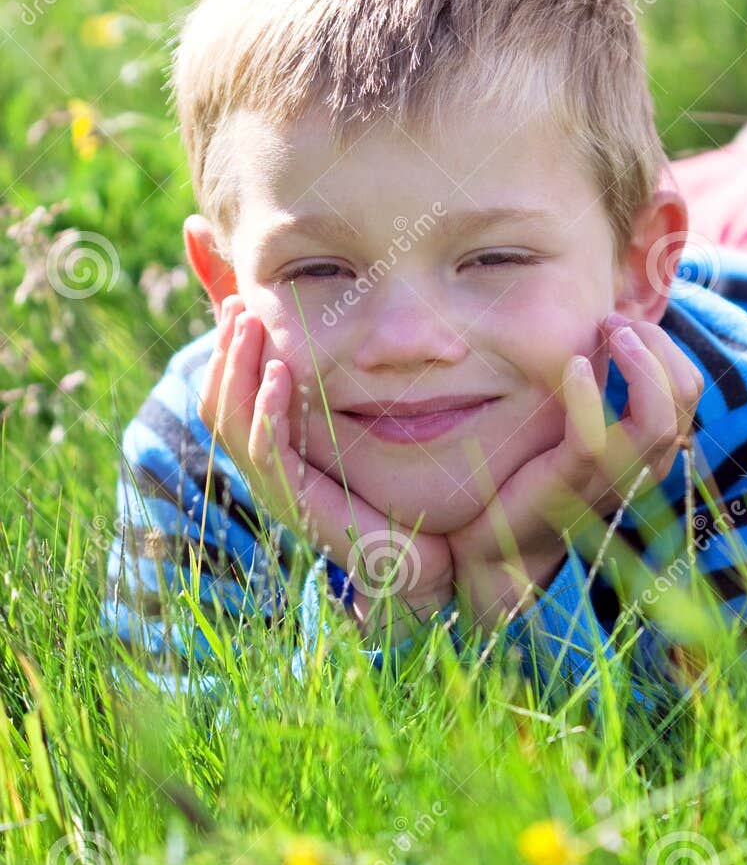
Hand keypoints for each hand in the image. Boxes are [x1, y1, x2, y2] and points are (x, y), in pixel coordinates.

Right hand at [197, 296, 454, 624]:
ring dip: (238, 368)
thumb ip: (341, 399)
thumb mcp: (360, 435)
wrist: (412, 561)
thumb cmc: (392, 501)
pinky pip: (267, 450)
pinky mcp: (296, 503)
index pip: (226, 395)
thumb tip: (348, 347)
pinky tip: (281, 375)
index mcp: (271, 453)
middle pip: (216, 404)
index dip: (226, 350)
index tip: (237, 303)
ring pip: (230, 423)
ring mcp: (274, 489)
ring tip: (249, 326)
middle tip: (235, 305)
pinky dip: (269, 409)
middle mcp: (263, 471)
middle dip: (224, 349)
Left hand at [447, 317, 701, 624]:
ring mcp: (610, 477)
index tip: (620, 323)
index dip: (661, 344)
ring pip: (658, 416)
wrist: (497, 543)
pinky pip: (595, 437)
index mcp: (651, 450)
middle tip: (613, 321)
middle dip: (655, 342)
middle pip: (686, 392)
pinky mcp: (570, 483)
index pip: (688, 387)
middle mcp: (644, 466)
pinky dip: (588, 394)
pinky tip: (574, 367)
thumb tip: (610, 330)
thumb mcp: (577, 425)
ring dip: (638, 361)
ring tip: (608, 331)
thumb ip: (602, 391)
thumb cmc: (535, 476)